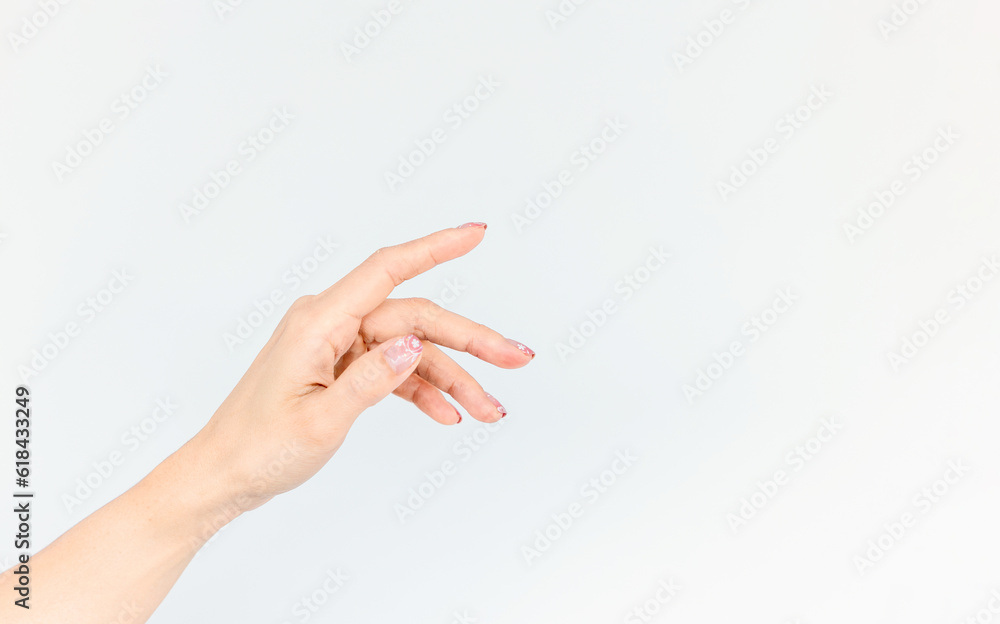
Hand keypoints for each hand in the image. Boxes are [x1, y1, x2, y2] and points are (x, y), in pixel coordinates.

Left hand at [194, 223, 534, 514]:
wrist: (224, 475)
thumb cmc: (258, 448)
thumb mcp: (320, 421)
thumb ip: (370, 380)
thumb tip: (415, 344)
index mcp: (319, 323)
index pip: (387, 270)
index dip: (435, 247)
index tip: (477, 233)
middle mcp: (331, 324)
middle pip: (415, 319)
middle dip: (470, 341)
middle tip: (518, 359)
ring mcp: (339, 346)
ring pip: (412, 349)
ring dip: (453, 378)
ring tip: (491, 410)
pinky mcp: (342, 369)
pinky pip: (394, 370)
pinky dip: (423, 390)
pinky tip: (450, 414)